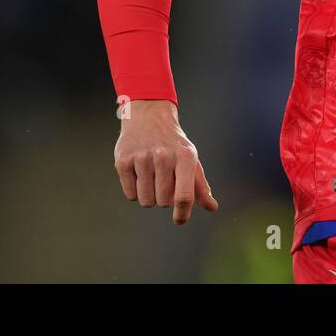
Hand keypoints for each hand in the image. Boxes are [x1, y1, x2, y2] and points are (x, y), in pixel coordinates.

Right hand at [114, 99, 218, 223]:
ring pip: (145, 200)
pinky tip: (139, 174)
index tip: (179, 220)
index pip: (184, 196)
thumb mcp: (191, 159)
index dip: (182, 213)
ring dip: (149, 197)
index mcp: (185, 157)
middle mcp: (163, 156)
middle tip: (164, 182)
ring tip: (152, 178)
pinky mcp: (123, 160)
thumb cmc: (174, 143)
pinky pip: (130, 194)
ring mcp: (142, 158)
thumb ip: (200, 186)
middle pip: (163, 202)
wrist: (149, 115)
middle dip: (165, 199)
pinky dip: (135, 191)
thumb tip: (212, 208)